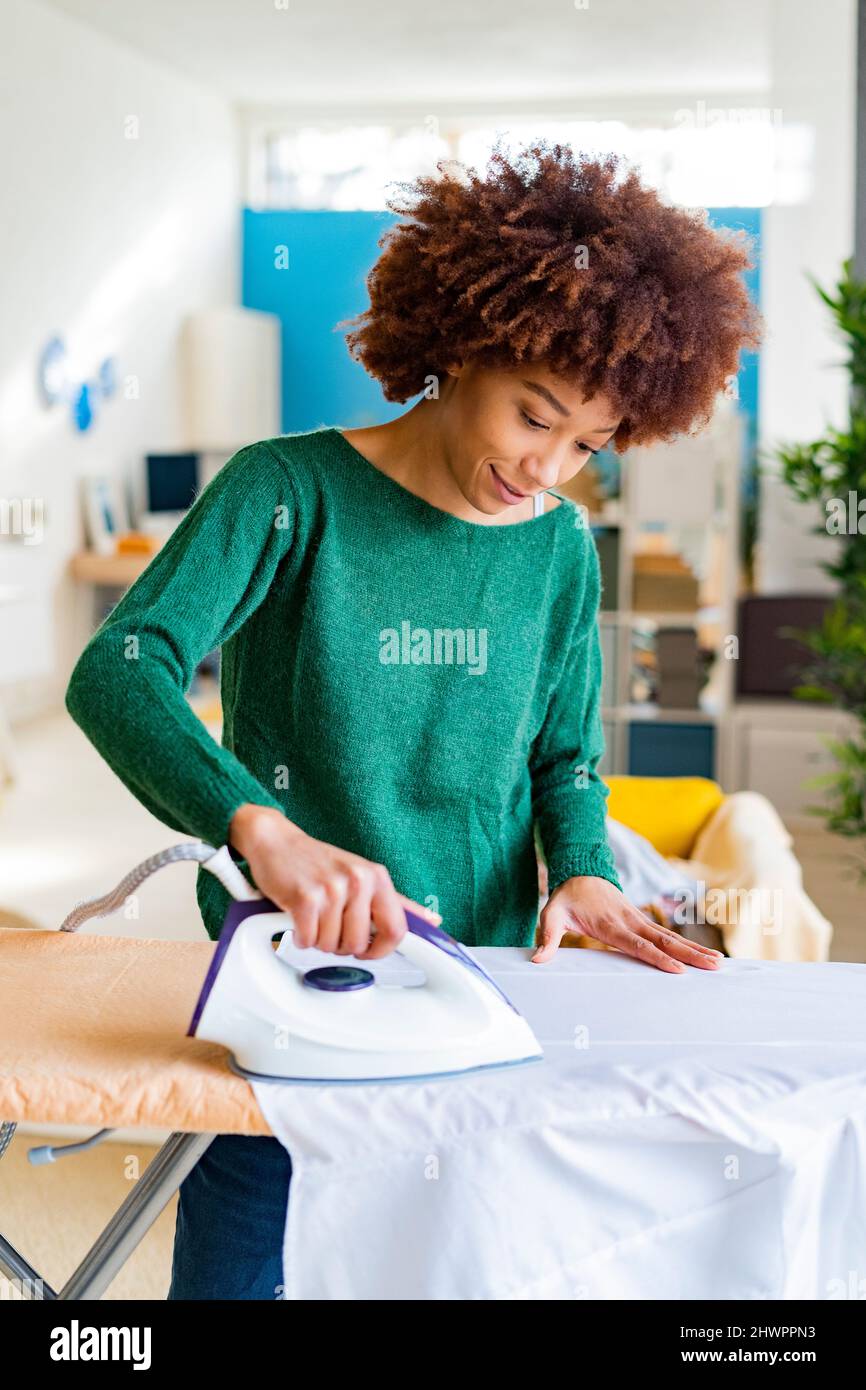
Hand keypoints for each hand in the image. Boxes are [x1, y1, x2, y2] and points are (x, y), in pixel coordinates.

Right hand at [228, 804, 440, 960]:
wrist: (276, 841)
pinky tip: (298, 918)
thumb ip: (396, 901)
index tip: (368, 950)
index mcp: (376, 877)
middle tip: (329, 924)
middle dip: (341, 944)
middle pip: (359, 944)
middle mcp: (358, 880)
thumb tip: (431, 919)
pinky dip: (300, 936)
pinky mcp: (305, 898)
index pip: (397, 930)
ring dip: (318, 939)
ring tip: (313, 916)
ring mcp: (332, 889)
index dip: (382, 950)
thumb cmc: (318, 862)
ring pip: (331, 946)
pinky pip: (308, 940)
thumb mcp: (362, 875)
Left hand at [531, 874, 724, 971]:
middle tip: (713, 966)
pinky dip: (687, 945)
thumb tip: (538, 960)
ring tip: (718, 963)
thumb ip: (547, 937)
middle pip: (663, 941)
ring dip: (694, 950)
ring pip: (670, 937)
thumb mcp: (551, 914)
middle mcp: (630, 922)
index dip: (656, 957)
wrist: (581, 872)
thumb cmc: (567, 898)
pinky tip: (703, 956)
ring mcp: (638, 920)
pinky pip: (667, 935)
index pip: (637, 944)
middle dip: (688, 955)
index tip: (677, 969)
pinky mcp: (642, 922)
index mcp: (610, 924)